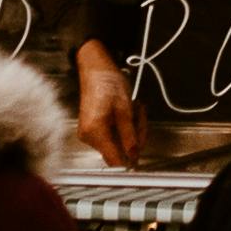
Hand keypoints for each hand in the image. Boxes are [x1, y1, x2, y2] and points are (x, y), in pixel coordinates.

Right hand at [73, 40, 140, 169]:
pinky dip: (123, 127)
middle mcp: (88, 136)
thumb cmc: (109, 83)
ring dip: (131, 129)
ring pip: (117, 143)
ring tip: (133, 109)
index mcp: (95, 131)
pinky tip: (126, 112)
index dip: (130, 161)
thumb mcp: (126, 108)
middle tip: (140, 116)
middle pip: (118, 150)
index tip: (142, 158)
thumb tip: (134, 156)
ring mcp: (89, 134)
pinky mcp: (92, 130)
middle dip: (135, 136)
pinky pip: (112, 136)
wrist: (96, 69)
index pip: (114, 159)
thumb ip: (130, 134)